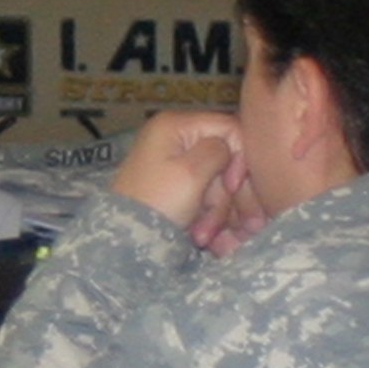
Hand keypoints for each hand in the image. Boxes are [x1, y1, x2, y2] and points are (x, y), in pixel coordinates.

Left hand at [112, 110, 241, 237]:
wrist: (125, 242)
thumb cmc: (157, 203)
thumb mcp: (191, 172)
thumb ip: (219, 151)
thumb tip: (232, 148)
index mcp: (176, 126)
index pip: (229, 129)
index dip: (240, 158)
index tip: (232, 187)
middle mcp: (175, 140)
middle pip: (225, 160)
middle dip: (231, 197)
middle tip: (243, 226)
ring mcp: (174, 165)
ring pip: (218, 184)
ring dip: (221, 213)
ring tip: (212, 242)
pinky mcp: (175, 190)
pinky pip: (205, 199)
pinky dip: (210, 219)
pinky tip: (211, 241)